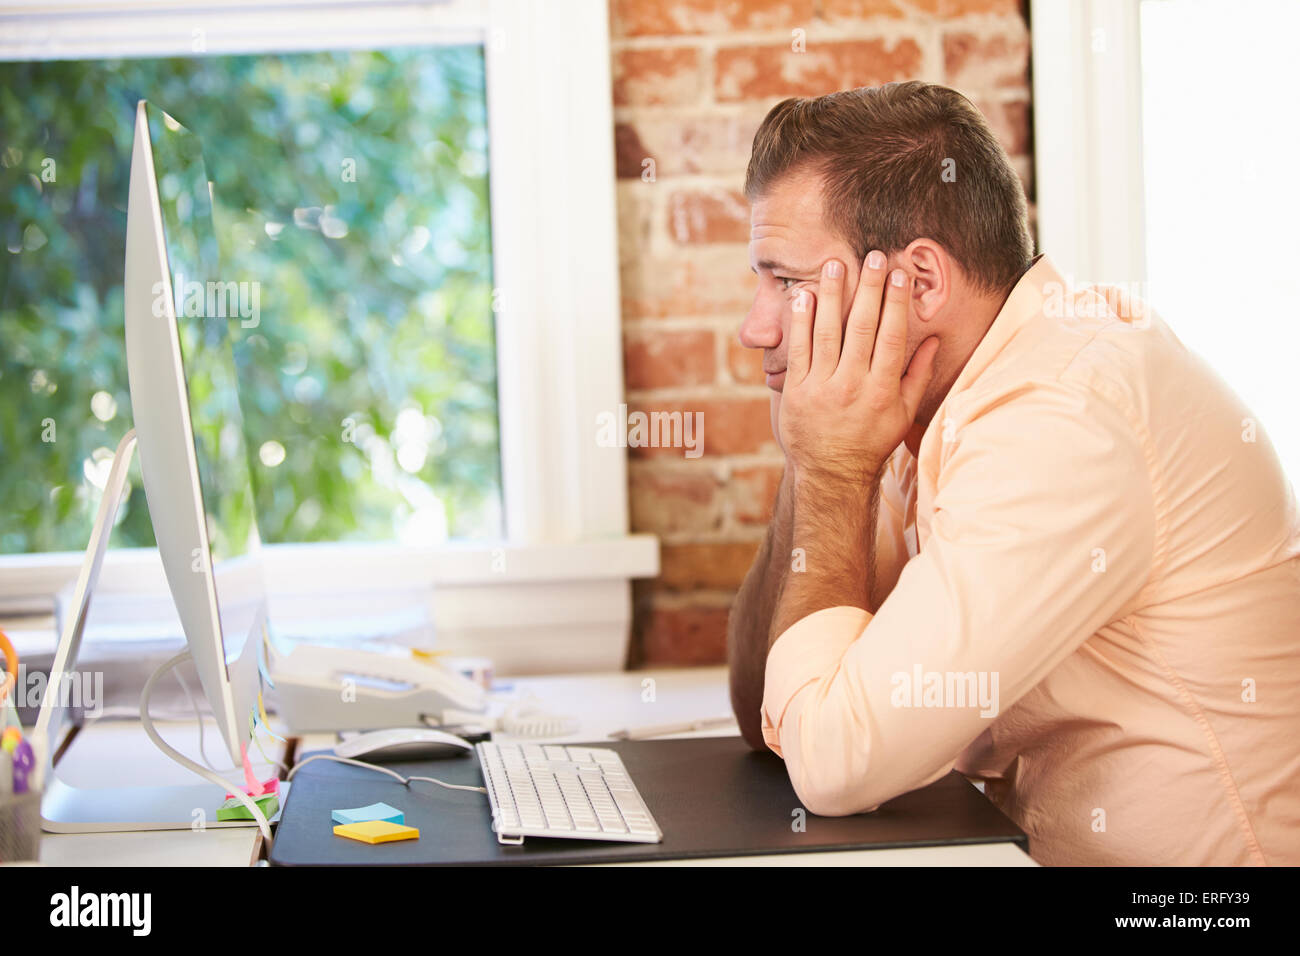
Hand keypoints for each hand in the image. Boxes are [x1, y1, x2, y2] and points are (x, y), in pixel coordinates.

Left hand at [778, 253, 938, 487]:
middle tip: (871, 256)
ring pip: (827, 333)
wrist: (831, 473)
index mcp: (883, 389)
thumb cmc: (871, 441)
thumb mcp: (903, 414)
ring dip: (832, 296)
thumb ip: (917, 376)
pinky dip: (800, 322)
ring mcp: (822, 387)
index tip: (898, 274)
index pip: (892, 337)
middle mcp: (853, 385)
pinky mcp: (796, 390)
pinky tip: (804, 296)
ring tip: (835, 264)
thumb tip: (934, 340)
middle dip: (867, 289)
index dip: (896, 303)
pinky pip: (798, 350)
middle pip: (861, 328)